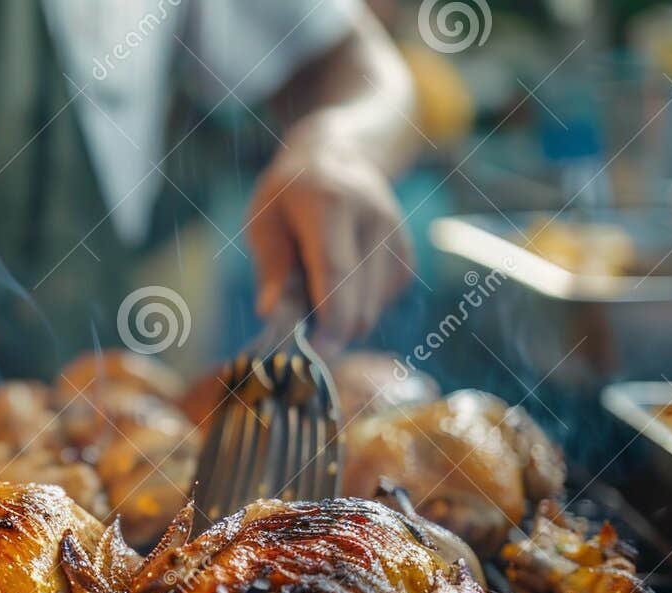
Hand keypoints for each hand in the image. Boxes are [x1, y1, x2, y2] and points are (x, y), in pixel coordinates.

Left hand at [245, 136, 412, 355]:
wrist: (339, 158)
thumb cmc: (289, 195)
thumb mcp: (264, 221)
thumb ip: (270, 267)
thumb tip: (270, 315)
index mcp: (332, 205)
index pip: (337, 273)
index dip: (327, 322)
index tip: (311, 356)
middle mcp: (374, 219)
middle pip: (360, 303)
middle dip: (329, 333)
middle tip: (296, 334)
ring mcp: (397, 238)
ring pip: (372, 312)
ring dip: (340, 321)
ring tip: (313, 291)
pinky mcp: (407, 258)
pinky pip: (381, 306)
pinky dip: (356, 309)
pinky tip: (339, 284)